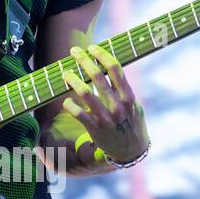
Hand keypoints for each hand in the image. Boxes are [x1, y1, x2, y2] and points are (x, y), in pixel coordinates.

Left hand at [62, 44, 148, 164]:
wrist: (130, 151)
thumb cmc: (131, 123)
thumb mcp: (134, 105)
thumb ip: (123, 90)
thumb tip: (110, 69)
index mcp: (128, 96)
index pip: (115, 69)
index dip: (102, 55)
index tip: (92, 47)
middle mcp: (117, 105)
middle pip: (97, 76)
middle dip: (83, 60)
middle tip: (74, 51)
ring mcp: (105, 117)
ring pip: (85, 93)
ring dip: (73, 80)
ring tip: (66, 73)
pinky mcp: (94, 128)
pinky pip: (77, 113)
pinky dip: (69, 104)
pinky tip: (67, 101)